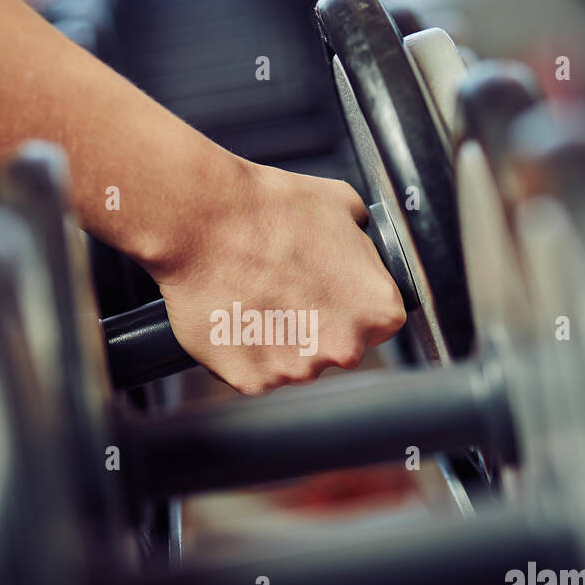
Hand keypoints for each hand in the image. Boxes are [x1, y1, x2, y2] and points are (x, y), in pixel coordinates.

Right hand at [153, 160, 405, 394]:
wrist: (204, 222)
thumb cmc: (268, 210)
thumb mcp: (341, 204)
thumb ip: (362, 242)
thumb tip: (359, 246)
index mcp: (376, 310)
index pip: (379, 323)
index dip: (351, 304)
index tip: (329, 292)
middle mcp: (343, 348)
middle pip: (336, 348)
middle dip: (316, 325)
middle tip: (287, 289)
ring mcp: (296, 369)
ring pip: (294, 363)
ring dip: (279, 340)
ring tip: (256, 296)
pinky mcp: (252, 380)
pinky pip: (253, 371)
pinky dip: (243, 350)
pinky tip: (235, 314)